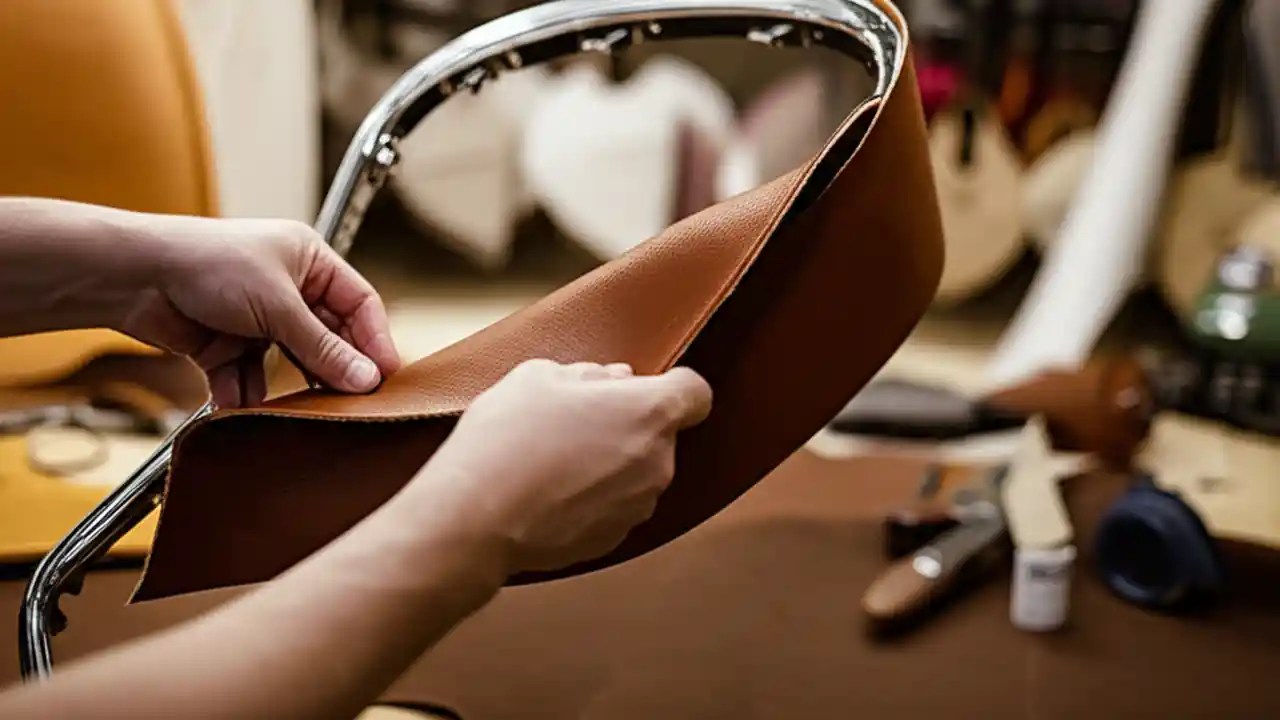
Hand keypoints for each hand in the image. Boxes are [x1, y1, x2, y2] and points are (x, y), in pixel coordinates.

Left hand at [116, 216, 401, 407]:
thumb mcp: (278, 306)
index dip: (375, 340)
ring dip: (288, 388)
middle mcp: (288, 287)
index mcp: (309, 260)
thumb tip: (366, 378)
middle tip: (351, 402)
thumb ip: (324, 347)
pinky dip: (244, 392)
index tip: (387, 377)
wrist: (133, 276)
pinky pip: (249, 376)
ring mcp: (257, 318)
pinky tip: (240, 403)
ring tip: (297, 412)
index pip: (360, 304)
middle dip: (332, 370)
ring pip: (289, 363)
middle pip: (327, 337)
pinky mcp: (226, 344)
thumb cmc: (206, 263)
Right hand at [408, 360, 712, 573]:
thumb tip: (611, 380)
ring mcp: (638, 506)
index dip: (672, 385)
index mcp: (649, 413)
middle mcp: (658, 462)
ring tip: (553, 457)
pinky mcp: (614, 538)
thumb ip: (589, 374)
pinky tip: (549, 491)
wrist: (476, 519)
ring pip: (637, 470)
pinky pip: (614, 505)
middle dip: (626, 423)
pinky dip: (592, 496)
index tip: (638, 387)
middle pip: (659, 433)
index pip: (695, 393)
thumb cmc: (507, 438)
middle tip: (574, 419)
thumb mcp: (538, 376)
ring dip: (610, 461)